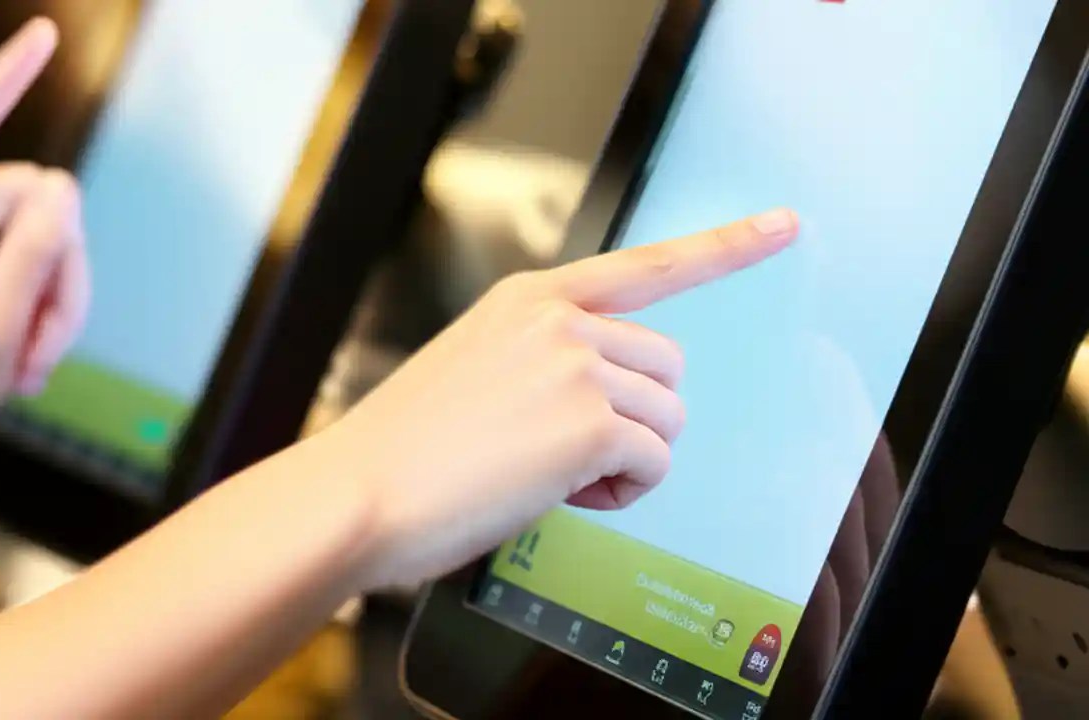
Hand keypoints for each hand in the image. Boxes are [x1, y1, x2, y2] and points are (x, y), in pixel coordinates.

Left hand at [0, 19, 87, 514]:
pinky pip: (44, 269)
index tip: (43, 35)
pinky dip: (48, 316)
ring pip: (49, 238)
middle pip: (31, 198)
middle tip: (36, 339)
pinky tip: (27, 361)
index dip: (5, 77)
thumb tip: (62, 192)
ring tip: (29, 359)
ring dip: (54, 304)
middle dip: (54, 271)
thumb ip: (31, 251)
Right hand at [321, 209, 798, 588]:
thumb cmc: (403, 449)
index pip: (649, 264)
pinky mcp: (590, 423)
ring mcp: (577, 365)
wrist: (356, 492)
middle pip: (669, 366)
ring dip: (628, 458)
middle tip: (573, 455)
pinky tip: (562, 496)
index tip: (783, 224)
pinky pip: (654, 463)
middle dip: (638, 418)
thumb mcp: (471, 370)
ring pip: (668, 416)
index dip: (727, 245)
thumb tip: (604, 398)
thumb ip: (540, 360)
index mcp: (530, 300)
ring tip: (557, 478)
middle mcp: (560, 319)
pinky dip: (621, 493)